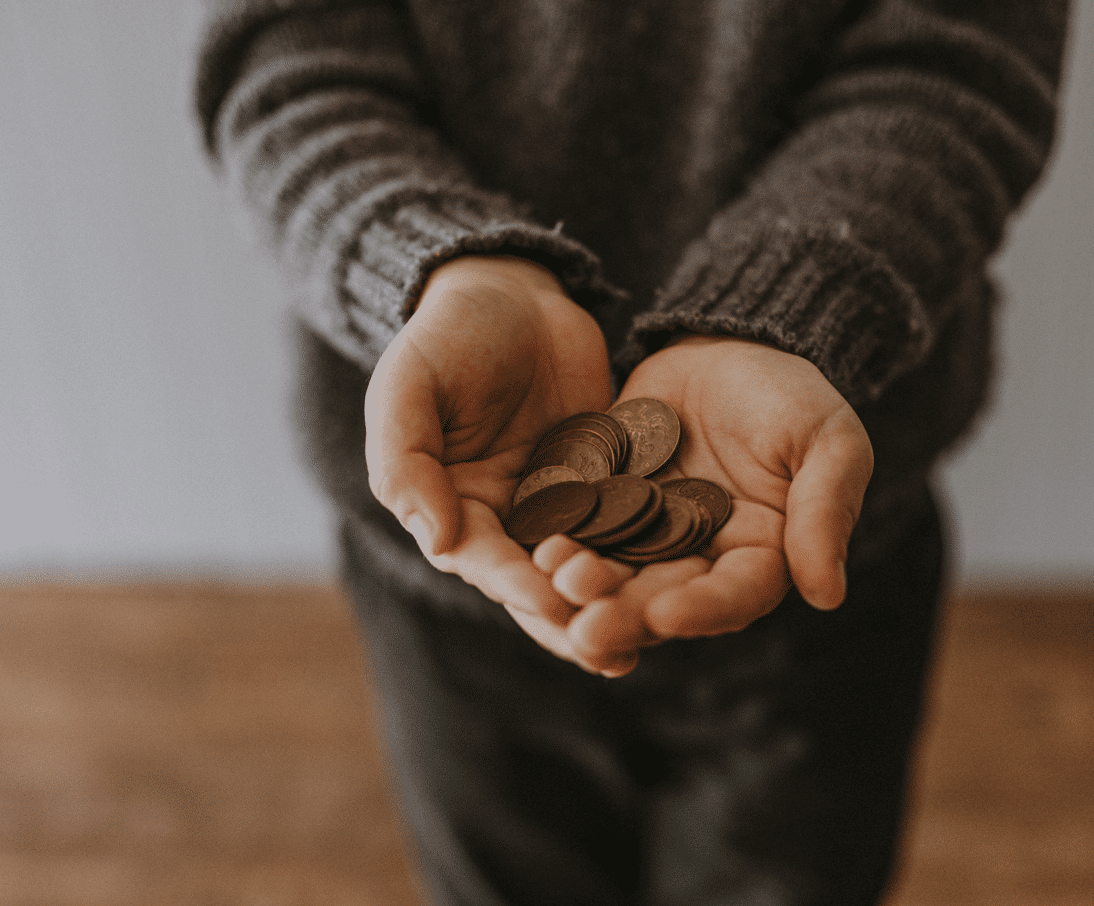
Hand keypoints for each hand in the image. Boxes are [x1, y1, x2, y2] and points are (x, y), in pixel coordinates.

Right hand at [365, 255, 615, 661]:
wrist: (512, 292)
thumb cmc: (447, 335)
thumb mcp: (409, 386)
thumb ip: (408, 461)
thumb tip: (439, 541)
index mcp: (453, 508)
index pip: (484, 560)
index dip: (516, 584)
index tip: (552, 604)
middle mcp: (507, 520)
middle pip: (539, 582)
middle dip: (572, 617)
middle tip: (612, 651)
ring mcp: (561, 504)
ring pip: (588, 564)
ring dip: (615, 600)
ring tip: (651, 634)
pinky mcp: (607, 482)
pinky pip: (628, 522)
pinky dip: (649, 552)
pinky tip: (685, 576)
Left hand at [534, 335, 872, 674]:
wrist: (725, 344)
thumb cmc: (790, 393)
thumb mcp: (827, 441)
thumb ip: (824, 511)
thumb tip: (827, 595)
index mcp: (760, 556)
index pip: (734, 595)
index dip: (701, 610)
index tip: (665, 615)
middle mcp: (699, 558)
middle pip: (663, 598)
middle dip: (626, 615)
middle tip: (587, 630)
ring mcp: (646, 534)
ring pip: (614, 572)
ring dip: (584, 587)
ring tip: (555, 584)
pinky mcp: (604, 503)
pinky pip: (579, 528)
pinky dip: (560, 539)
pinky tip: (534, 547)